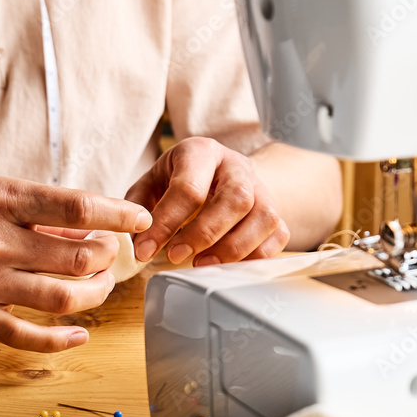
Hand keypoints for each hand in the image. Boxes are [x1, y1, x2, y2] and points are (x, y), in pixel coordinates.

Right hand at [0, 177, 151, 351]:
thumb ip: (40, 212)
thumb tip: (92, 228)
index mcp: (2, 197)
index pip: (77, 207)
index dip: (118, 214)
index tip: (140, 218)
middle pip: (78, 257)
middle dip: (109, 258)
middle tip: (112, 256)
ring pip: (61, 298)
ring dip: (94, 295)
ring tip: (100, 285)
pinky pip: (25, 335)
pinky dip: (60, 340)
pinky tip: (80, 335)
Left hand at [126, 137, 289, 266]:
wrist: (214, 172)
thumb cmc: (177, 180)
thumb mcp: (150, 184)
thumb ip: (139, 209)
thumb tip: (137, 244)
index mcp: (201, 151)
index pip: (189, 187)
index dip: (166, 222)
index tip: (146, 250)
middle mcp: (236, 165)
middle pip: (236, 198)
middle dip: (204, 234)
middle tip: (176, 255)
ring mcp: (261, 187)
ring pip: (264, 217)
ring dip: (233, 248)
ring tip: (202, 263)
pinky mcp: (276, 210)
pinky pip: (279, 234)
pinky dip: (256, 255)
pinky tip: (228, 265)